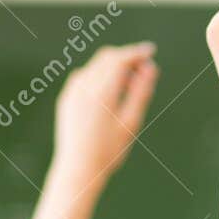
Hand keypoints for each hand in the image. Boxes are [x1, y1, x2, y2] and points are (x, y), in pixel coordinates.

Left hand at [52, 43, 158, 191]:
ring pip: (96, 66)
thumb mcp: (131, 122)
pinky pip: (85, 77)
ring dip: (114, 68)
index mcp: (101, 92)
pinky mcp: (67, 98)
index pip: (120, 59)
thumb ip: (141, 92)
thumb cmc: (109, 150)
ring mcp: (72, 91)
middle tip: (144, 71)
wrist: (78, 167)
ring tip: (129, 88)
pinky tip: (111, 96)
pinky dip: (101, 77)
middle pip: (107, 57)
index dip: (137, 53)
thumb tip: (151, 68)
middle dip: (126, 58)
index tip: (151, 51)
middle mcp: (84, 86)